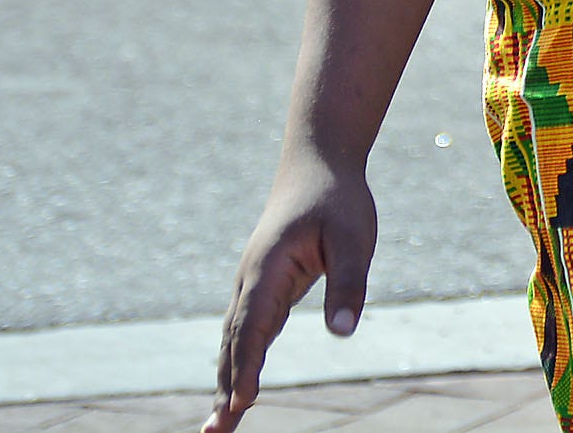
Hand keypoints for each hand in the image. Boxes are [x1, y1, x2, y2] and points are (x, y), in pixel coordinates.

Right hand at [206, 154, 376, 432]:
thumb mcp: (353, 238)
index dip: (245, 367)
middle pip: (232, 344)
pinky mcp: (264, 289)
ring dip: (226, 382)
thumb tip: (343, 333)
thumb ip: (347, 284)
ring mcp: (253, 286)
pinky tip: (238, 391)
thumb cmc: (338, 199)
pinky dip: (240, 363)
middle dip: (223, 390)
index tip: (241, 404)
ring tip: (219, 426)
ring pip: (235, 342)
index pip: (251, 327)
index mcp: (267, 269)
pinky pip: (247, 333)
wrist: (318, 165)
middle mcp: (250, 282)